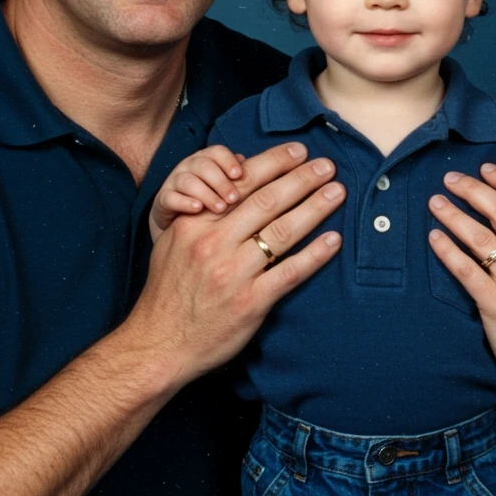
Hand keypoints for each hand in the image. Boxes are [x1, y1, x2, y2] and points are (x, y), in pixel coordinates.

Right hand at [125, 141, 344, 388]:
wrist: (158, 344)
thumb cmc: (168, 292)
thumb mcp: (172, 243)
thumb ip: (201, 213)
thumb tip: (236, 183)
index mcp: (195, 225)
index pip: (241, 184)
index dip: (273, 163)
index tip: (299, 151)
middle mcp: (214, 245)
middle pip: (266, 202)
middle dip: (301, 179)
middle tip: (327, 165)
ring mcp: (233, 274)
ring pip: (282, 232)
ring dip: (314, 208)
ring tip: (337, 192)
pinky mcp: (250, 303)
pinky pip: (289, 272)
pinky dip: (314, 255)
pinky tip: (333, 240)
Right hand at [149, 144, 245, 241]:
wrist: (180, 224)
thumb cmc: (211, 202)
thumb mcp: (227, 189)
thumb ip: (240, 178)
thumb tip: (261, 170)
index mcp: (208, 160)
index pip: (217, 152)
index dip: (228, 161)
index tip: (240, 175)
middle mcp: (190, 166)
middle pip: (204, 165)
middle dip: (221, 181)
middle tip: (234, 199)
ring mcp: (175, 181)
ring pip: (188, 180)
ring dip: (206, 193)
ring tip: (220, 208)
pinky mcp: (162, 199)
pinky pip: (170, 196)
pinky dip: (184, 202)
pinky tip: (197, 209)